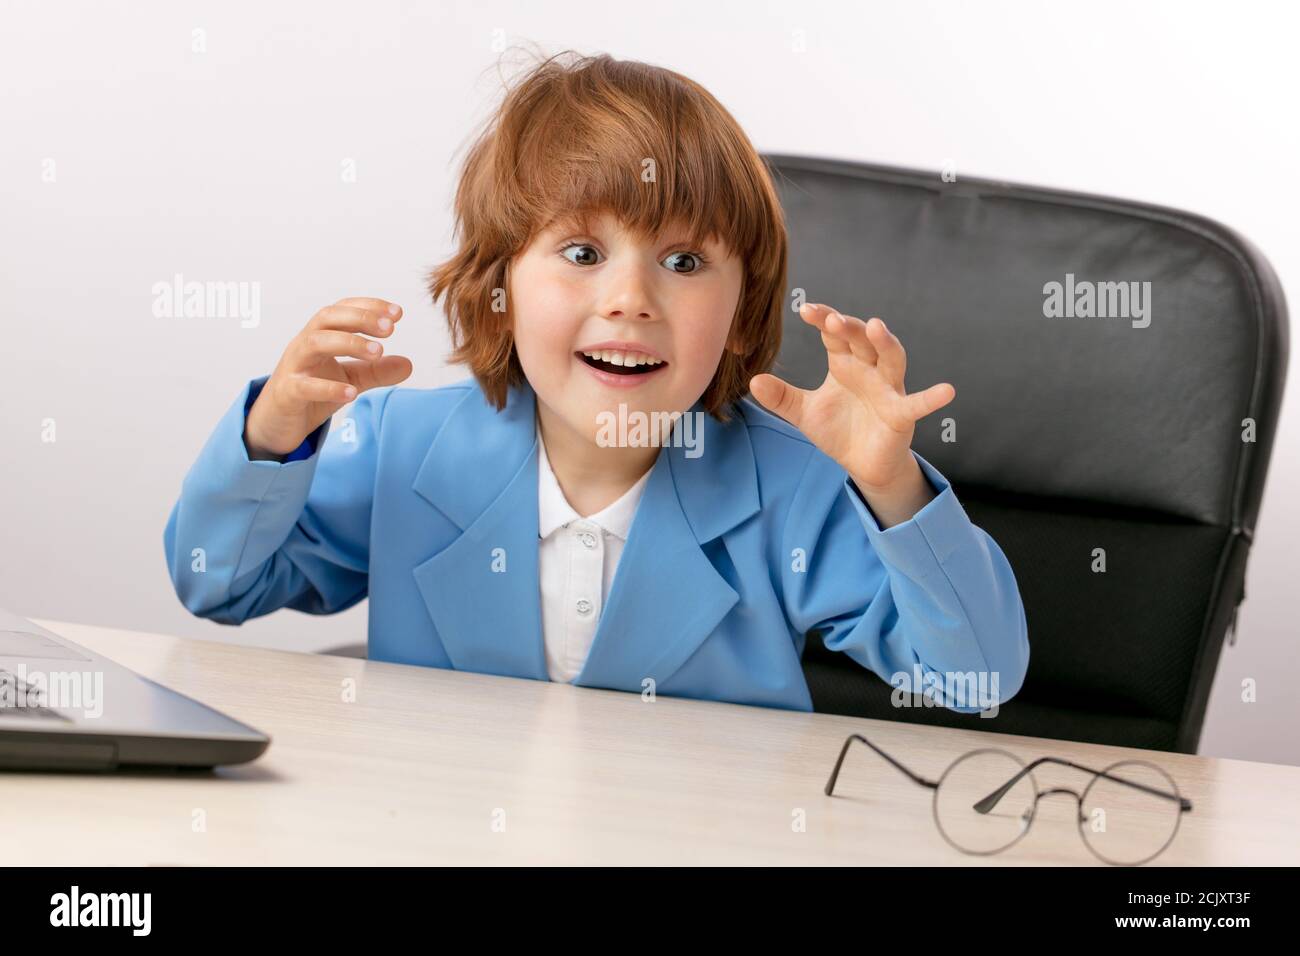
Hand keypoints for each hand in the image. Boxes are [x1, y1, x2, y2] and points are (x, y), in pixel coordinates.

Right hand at [244, 297, 412, 457]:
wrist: (277, 422)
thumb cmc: (311, 393)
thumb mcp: (349, 380)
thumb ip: (376, 371)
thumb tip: (408, 364)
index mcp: (320, 336)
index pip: (342, 310)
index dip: (368, 306)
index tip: (398, 313)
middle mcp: (304, 345)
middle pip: (327, 318)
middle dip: (360, 318)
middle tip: (390, 328)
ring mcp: (293, 367)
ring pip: (315, 343)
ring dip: (349, 343)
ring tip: (379, 351)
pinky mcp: (287, 393)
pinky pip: (305, 386)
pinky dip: (329, 388)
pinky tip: (352, 393)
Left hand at [749, 302, 953, 501]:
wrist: (862, 465)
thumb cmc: (838, 431)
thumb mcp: (803, 414)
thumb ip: (781, 397)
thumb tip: (753, 382)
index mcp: (845, 363)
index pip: (836, 334)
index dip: (824, 320)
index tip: (805, 309)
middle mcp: (869, 370)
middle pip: (863, 340)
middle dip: (850, 327)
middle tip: (833, 318)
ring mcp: (888, 389)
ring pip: (891, 359)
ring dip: (885, 343)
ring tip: (877, 327)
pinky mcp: (901, 415)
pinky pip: (917, 404)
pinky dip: (932, 397)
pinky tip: (948, 391)